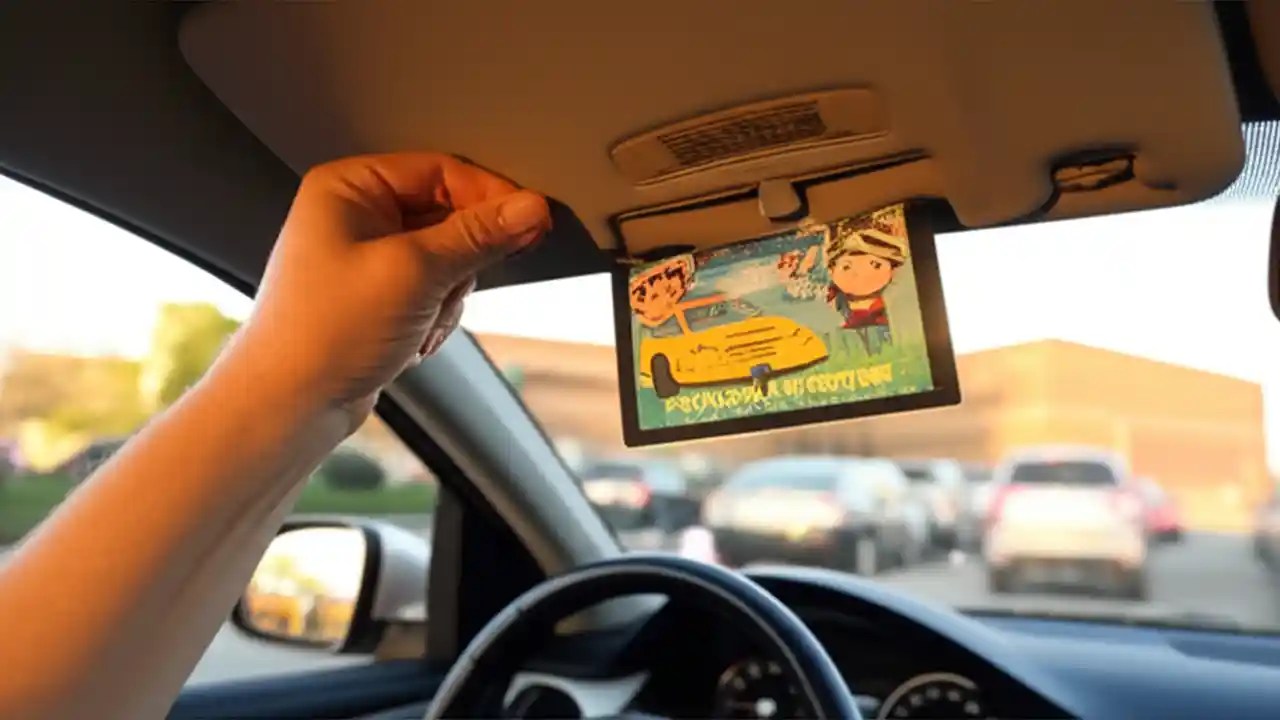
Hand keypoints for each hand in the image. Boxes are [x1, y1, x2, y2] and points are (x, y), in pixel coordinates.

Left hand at [232, 153, 550, 427]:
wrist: (287, 406)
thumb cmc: (324, 333)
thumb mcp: (414, 272)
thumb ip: (478, 235)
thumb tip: (530, 208)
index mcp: (349, 187)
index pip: (442, 170)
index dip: (490, 196)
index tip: (532, 221)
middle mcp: (355, 214)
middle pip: (449, 215)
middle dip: (460, 262)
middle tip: (452, 289)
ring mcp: (366, 257)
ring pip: (447, 259)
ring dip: (447, 296)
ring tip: (419, 323)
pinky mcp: (377, 296)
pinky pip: (433, 291)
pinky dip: (435, 317)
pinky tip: (412, 340)